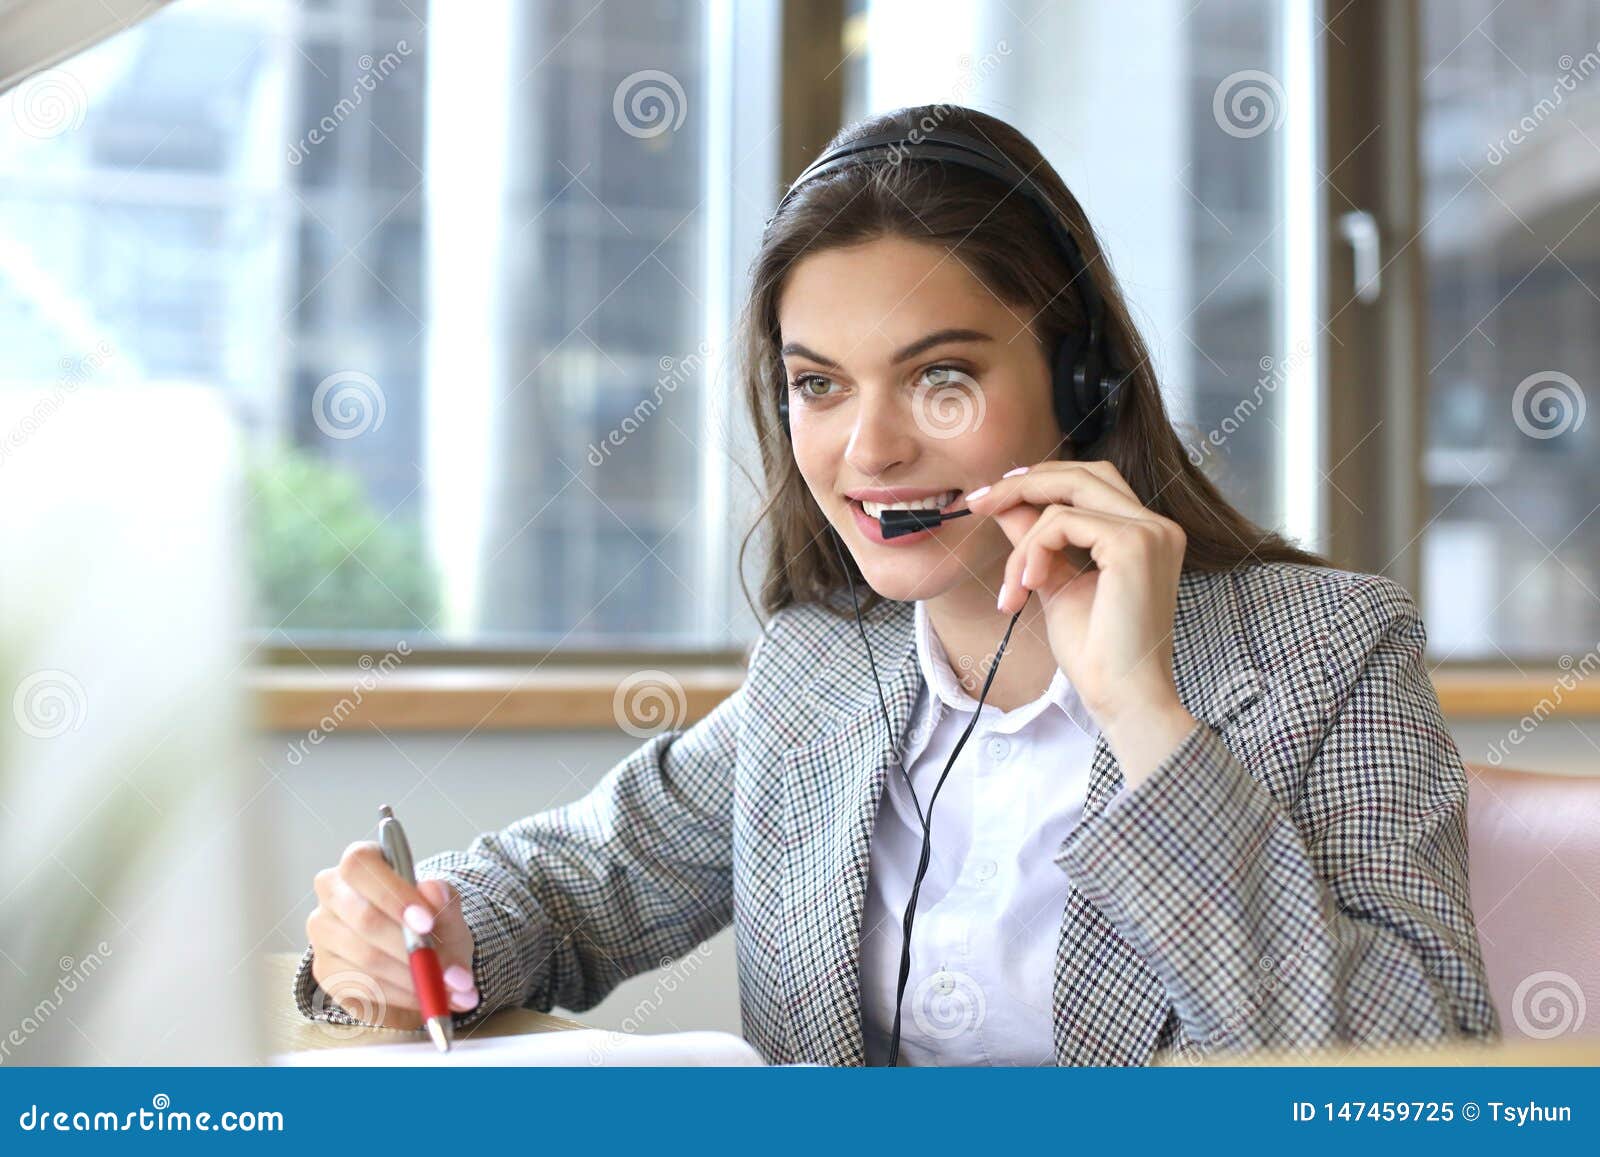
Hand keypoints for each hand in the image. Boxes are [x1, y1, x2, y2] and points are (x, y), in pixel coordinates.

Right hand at [307, 841, 478, 1027]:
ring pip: (365, 958)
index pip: (360, 866)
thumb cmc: (430, 921)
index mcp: (359, 863)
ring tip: (449, 989)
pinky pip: (362, 987)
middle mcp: (332, 893)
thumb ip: (444, 900)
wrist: (421, 954)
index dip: (392, 894)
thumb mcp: (446, 909)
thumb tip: (434, 891)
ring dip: (412, 977)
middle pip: (363, 918)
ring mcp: (323, 934)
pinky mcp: (325, 971)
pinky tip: (422, 997)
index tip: (427, 923)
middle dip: (410, 948)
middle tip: (448, 970)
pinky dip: (399, 996)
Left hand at [963, 460, 1194, 777]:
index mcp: (1146, 534)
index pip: (1091, 482)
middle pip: (1082, 473)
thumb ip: (1036, 540)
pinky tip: (1027, 588)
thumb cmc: (1096, 653)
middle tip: (977, 503)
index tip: (993, 497)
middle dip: (1023, 484)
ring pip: (1064, 499)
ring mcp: (1149, 532)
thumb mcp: (1055, 583)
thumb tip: (1005, 504)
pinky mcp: (1131, 544)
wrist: (1122, 697)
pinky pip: (1060, 523)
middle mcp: (1157, 526)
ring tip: (1012, 589)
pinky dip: (1032, 552)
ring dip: (1022, 542)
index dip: (1041, 482)